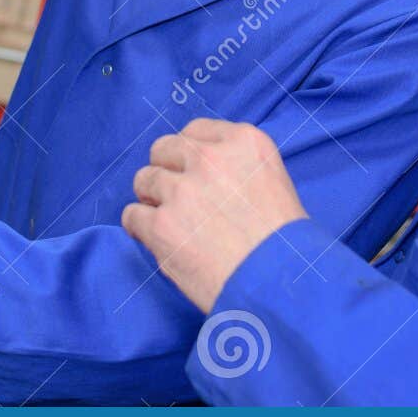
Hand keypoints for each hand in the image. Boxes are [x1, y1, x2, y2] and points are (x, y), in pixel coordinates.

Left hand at [122, 119, 307, 311]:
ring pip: (144, 179)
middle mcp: (210, 158)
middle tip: (178, 197)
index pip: (196, 131)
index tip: (192, 172)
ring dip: (152, 199)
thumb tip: (202, 172)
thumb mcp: (273, 183)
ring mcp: (182, 190)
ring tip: (171, 222)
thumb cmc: (286, 244)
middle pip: (164, 148)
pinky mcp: (161, 225)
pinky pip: (131, 215)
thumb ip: (238, 168)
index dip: (189, 155)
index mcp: (245, 142)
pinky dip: (139, 228)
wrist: (281, 285)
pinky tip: (157, 240)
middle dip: (167, 170)